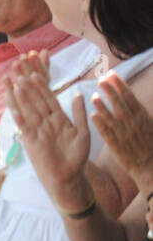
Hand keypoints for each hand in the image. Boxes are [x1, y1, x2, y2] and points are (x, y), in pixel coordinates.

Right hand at [4, 51, 91, 210]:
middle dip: (26, 84)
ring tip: (10, 81)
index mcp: (58, 118)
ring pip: (26, 109)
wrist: (68, 177)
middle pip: (34, 99)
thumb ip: (78, 114)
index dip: (42, 85)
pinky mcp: (30, 141)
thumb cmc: (76, 157)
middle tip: (17, 69)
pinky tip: (12, 105)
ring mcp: (36, 130)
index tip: (35, 71)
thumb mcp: (82, 133)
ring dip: (18, 96)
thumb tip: (79, 94)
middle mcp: (45, 122)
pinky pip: (23, 126)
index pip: (48, 98)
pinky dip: (18, 115)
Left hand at [90, 71, 152, 191]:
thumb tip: (127, 96)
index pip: (129, 97)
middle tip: (100, 78)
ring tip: (94, 95)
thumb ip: (136, 111)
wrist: (150, 166)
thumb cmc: (148, 144)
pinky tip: (92, 116)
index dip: (120, 85)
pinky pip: (107, 133)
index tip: (111, 73)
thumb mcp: (147, 124)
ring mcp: (125, 134)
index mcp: (141, 116)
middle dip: (110, 90)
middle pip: (120, 104)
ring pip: (112, 117)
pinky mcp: (117, 145)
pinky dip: (100, 124)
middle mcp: (133, 123)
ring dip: (103, 106)